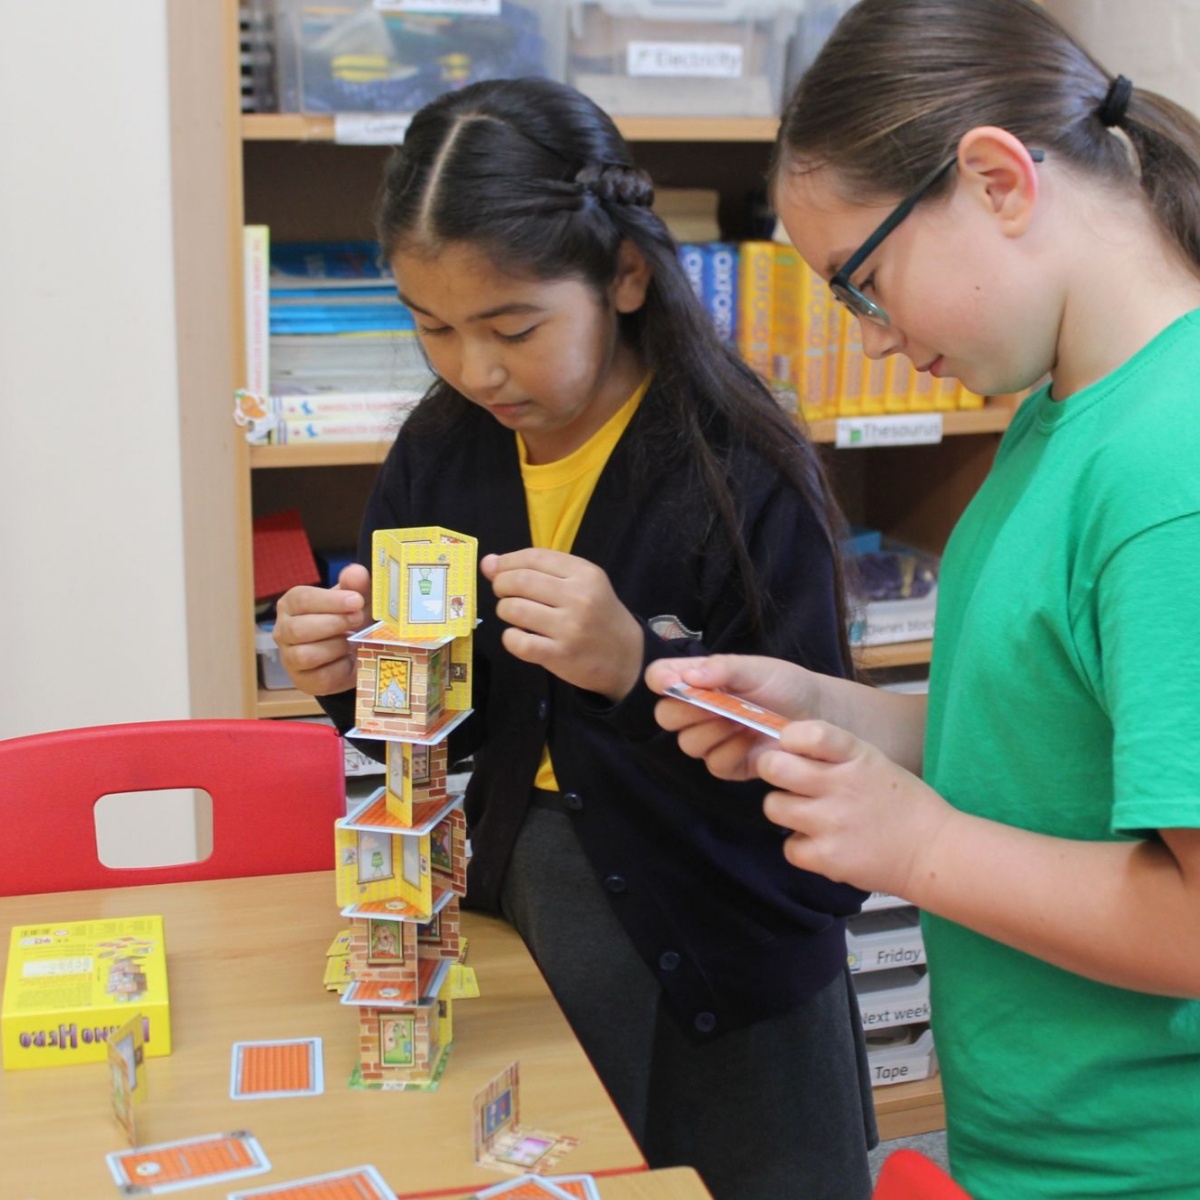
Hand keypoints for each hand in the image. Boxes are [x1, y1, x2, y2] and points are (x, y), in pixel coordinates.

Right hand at [272, 564, 370, 695]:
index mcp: (292, 604)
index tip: (357, 600)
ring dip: (336, 647)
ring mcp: (290, 658)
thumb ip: (355, 585)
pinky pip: (321, 677)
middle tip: (359, 620)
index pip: (301, 599)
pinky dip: (342, 668)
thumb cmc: (347, 620)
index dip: (330, 601)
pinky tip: (350, 660)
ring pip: (306, 655)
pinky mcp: (303, 680)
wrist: (351, 653)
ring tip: (353, 641)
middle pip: (299, 629)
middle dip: (334, 624)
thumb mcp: (354, 599)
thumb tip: (357, 572)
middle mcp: (284, 630)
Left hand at [481, 548, 642, 700]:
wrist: (627, 657)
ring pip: (514, 609)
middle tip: (504, 593)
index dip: (507, 561)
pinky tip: (519, 636)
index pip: (534, 557)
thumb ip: (539, 570)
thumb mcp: (581, 584)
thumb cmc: (599, 615)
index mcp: (585, 574)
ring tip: (513, 614)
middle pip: (520, 581)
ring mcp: (570, 627)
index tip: (497, 570)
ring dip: (504, 610)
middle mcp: (579, 597)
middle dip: (501, 585)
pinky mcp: (560, 655)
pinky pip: (518, 642)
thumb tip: (488, 563)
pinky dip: (510, 637)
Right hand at [645, 654, 820, 782]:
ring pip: (688, 744)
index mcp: (698, 680)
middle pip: (665, 716)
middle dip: (687, 712)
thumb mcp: (756, 668)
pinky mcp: (728, 765)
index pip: (660, 677)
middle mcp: (697, 710)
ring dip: (714, 733)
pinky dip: (732, 753)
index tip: (674, 684)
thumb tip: (687, 678)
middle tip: (716, 706)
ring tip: (741, 722)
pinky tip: (751, 741)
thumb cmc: (784, 684)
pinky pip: (714, 765)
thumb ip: (722, 669)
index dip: (660, 681)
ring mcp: (711, 739)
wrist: (817, 714)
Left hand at [759, 719, 951, 897]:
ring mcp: (832, 823)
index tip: (792, 747)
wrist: (933, 851)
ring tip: (809, 815)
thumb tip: (783, 748)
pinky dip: (801, 847)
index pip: (807, 733)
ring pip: (773, 807)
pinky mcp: (828, 858)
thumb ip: (832, 753)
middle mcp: (841, 785)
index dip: (789, 738)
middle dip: (775, 771)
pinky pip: (789, 847)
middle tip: (788, 781)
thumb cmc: (900, 802)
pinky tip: (823, 843)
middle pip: (774, 768)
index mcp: (855, 756)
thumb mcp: (872, 760)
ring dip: (786, 810)